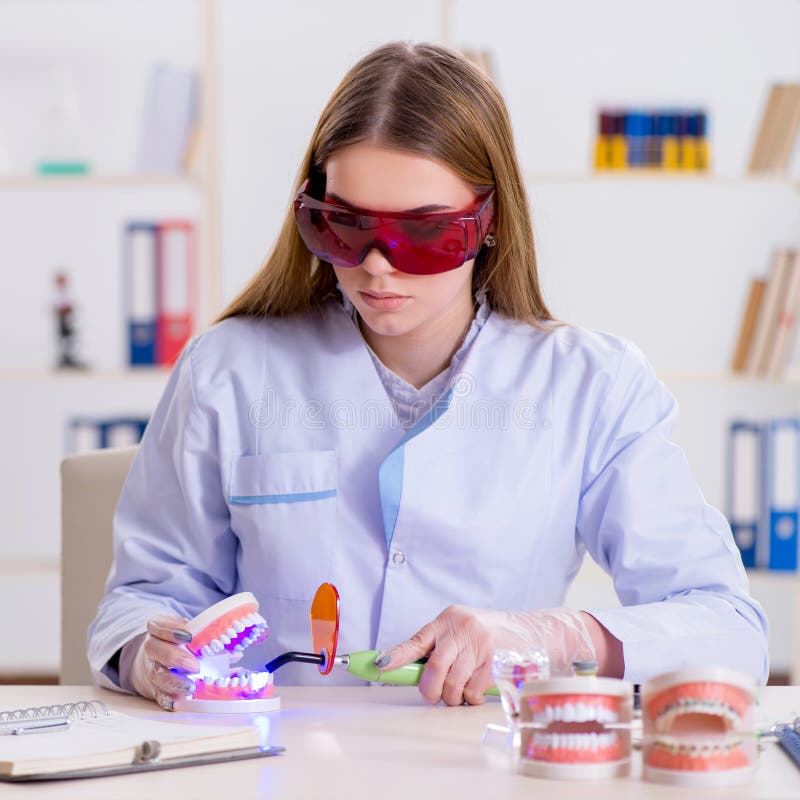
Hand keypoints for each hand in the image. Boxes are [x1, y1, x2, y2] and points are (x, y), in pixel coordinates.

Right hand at [129, 615, 200, 710]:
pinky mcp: (152, 687)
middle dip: (175, 658)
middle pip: (155, 650)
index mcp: (157, 627)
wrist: (152, 658)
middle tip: (195, 666)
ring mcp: (150, 668)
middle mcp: (150, 647)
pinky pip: (156, 694)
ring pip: (156, 674)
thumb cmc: (175, 640)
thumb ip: (200, 632)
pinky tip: (176, 702)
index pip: (159, 626)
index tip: (189, 637)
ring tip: (190, 687)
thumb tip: (230, 643)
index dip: (172, 631)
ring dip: (174, 682)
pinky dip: (166, 699)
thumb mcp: (183, 629)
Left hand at [375, 605, 595, 705]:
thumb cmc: (491, 634)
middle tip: (435, 696)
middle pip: (434, 670)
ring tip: (462, 690)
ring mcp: (481, 645)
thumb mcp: (463, 629)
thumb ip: (440, 645)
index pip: (416, 640)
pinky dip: (472, 698)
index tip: (379, 667)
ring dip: (453, 697)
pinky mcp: (497, 662)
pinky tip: (479, 688)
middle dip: (431, 691)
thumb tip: (409, 671)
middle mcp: (462, 629)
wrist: (534, 631)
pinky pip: (472, 692)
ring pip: (452, 685)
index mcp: (448, 619)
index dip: (397, 656)